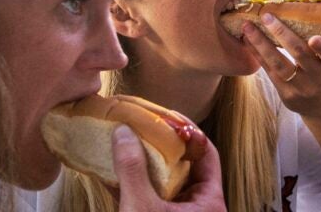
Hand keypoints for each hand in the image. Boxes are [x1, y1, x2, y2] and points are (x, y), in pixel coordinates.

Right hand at [111, 125, 225, 211]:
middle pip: (183, 164)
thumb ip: (134, 171)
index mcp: (208, 201)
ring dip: (144, 164)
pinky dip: (133, 186)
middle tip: (142, 126)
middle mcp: (197, 207)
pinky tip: (112, 172)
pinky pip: (147, 198)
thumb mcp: (142, 208)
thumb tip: (123, 132)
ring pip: (163, 182)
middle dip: (161, 145)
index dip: (188, 132)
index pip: (207, 153)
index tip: (166, 116)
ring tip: (125, 143)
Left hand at [242, 13, 320, 116]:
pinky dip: (257, 54)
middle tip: (266, 16)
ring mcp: (301, 88)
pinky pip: (269, 72)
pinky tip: (247, 40)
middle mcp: (318, 77)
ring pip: (279, 64)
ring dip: (260, 43)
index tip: (314, 40)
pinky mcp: (286, 95)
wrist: (319, 104)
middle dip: (281, 33)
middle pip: (299, 54)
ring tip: (247, 27)